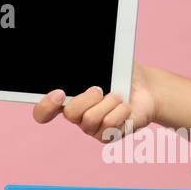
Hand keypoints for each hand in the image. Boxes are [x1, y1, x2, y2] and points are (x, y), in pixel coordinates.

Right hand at [32, 64, 158, 142]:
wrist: (147, 89)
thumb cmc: (123, 75)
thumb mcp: (105, 63)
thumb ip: (90, 62)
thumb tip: (78, 53)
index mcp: (68, 100)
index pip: (43, 112)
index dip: (45, 107)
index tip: (59, 94)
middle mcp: (76, 117)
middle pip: (69, 114)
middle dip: (88, 97)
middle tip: (99, 89)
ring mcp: (91, 129)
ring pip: (90, 120)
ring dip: (109, 102)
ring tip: (117, 97)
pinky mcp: (107, 136)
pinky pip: (109, 125)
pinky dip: (121, 111)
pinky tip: (125, 108)